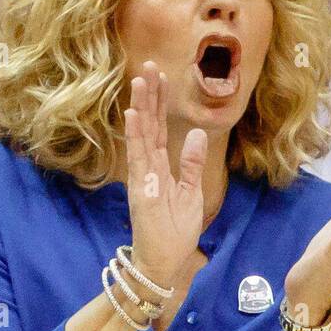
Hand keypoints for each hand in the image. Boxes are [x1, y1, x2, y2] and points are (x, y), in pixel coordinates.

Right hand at [124, 60, 207, 287]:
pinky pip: (138, 160)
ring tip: (139, 82)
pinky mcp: (141, 191)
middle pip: (149, 126)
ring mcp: (143, 178)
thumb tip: (196, 133)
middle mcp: (148, 169)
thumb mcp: (192, 192)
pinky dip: (135, 137)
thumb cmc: (175, 233)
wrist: (165, 263)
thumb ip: (191, 163)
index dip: (160, 104)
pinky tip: (133, 116)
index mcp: (161, 168)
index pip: (159, 129)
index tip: (161, 77)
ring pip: (141, 137)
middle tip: (149, 67)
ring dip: (140, 109)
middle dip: (149, 97)